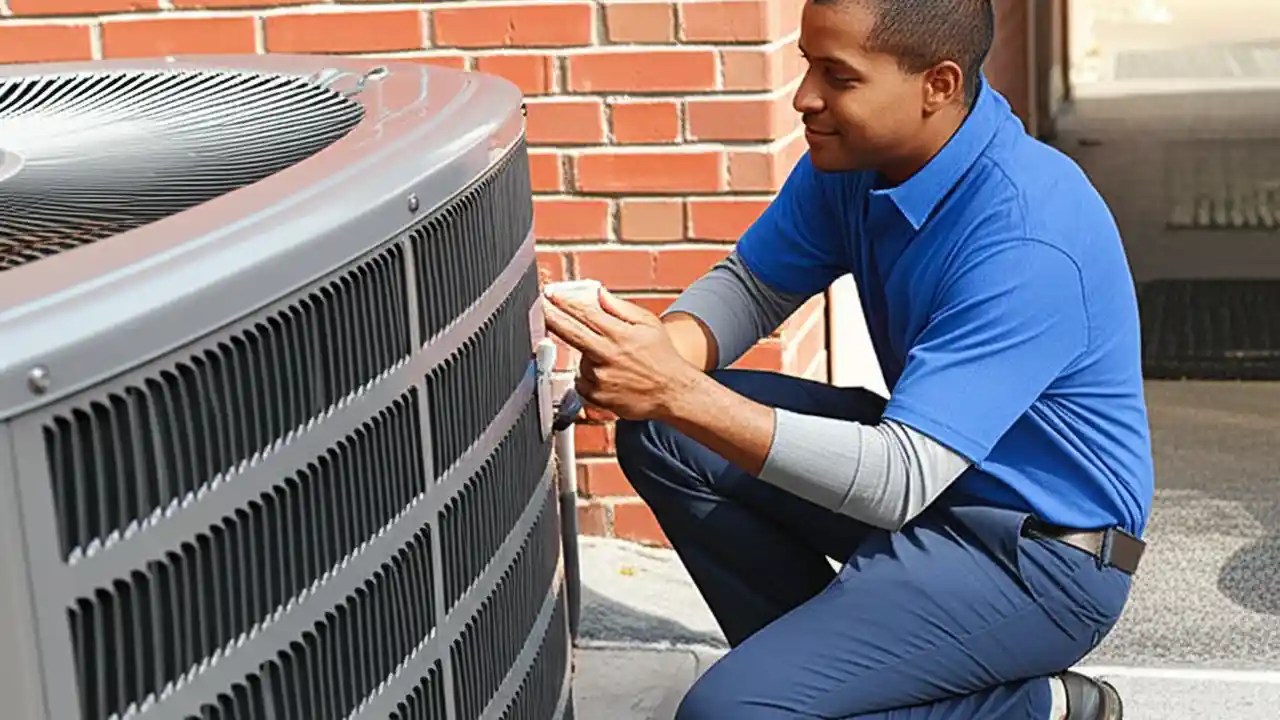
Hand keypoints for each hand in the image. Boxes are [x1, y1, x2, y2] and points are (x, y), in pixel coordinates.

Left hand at [542, 288, 700, 421]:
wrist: (672, 393)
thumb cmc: (662, 357)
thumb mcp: (647, 323)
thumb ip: (620, 308)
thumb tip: (599, 294)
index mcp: (619, 334)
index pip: (585, 313)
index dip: (564, 303)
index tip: (550, 295)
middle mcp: (607, 355)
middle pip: (570, 332)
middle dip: (551, 317)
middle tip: (541, 307)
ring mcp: (600, 377)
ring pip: (580, 359)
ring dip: (587, 355)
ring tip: (612, 360)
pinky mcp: (597, 396)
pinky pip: (582, 380)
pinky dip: (589, 376)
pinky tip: (609, 375)